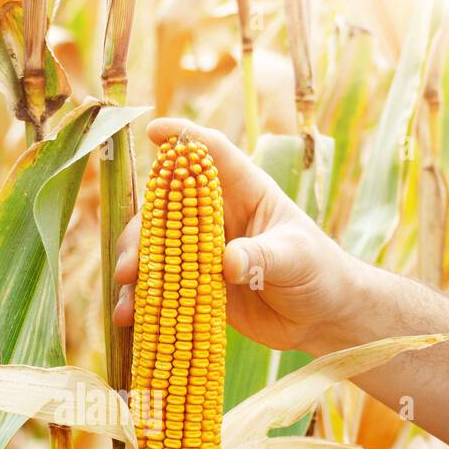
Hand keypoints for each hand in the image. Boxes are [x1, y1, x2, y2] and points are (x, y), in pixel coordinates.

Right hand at [113, 117, 362, 354]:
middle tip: (131, 265)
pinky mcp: (197, 286)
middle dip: (141, 234)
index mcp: (245, 193)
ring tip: (127, 299)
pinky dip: (142, 301)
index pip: (212, 155)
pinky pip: (161, 287)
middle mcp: (217, 218)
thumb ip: (262, 256)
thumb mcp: (295, 259)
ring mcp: (203, 253)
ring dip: (135, 271)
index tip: (155, 130)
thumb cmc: (318, 272)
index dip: (183, 139)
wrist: (321, 318)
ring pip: (155, 250)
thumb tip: (227, 262)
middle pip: (166, 209)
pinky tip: (130, 317)